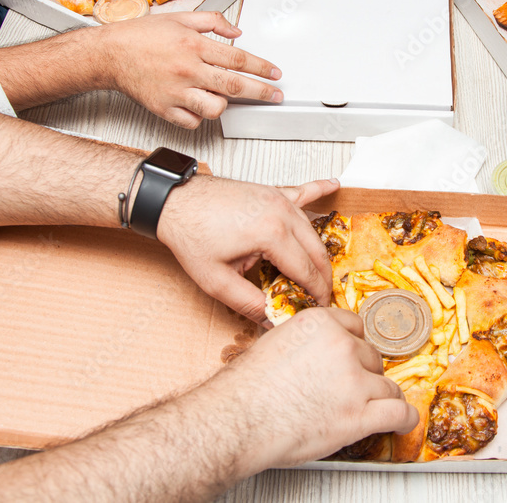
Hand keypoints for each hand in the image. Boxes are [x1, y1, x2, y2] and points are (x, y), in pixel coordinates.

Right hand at [95, 11, 281, 128]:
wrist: (109, 54)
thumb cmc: (141, 36)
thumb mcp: (180, 17)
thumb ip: (212, 21)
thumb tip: (238, 32)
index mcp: (193, 45)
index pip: (238, 59)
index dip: (261, 67)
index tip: (275, 73)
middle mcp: (187, 69)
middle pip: (234, 85)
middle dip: (261, 91)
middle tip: (276, 95)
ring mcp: (176, 92)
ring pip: (215, 108)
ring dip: (226, 104)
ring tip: (224, 97)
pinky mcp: (164, 109)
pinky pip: (192, 121)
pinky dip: (200, 117)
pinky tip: (199, 105)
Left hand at [157, 175, 337, 322]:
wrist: (173, 201)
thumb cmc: (190, 234)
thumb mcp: (216, 281)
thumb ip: (249, 303)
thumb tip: (271, 320)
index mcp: (272, 234)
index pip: (307, 271)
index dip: (315, 294)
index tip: (317, 307)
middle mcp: (282, 212)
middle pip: (317, 251)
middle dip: (322, 277)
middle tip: (319, 296)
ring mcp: (278, 198)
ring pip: (312, 229)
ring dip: (316, 252)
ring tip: (316, 273)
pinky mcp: (270, 191)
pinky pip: (301, 192)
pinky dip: (319, 191)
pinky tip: (333, 185)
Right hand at [212, 307, 418, 471]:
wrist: (237, 420)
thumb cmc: (246, 389)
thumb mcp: (275, 344)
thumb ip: (305, 343)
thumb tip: (316, 353)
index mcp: (320, 324)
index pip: (355, 328)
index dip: (354, 347)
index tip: (354, 359)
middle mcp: (342, 346)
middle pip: (372, 357)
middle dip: (364, 374)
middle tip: (348, 391)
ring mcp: (354, 380)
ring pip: (387, 385)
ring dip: (381, 398)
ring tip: (375, 408)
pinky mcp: (360, 415)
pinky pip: (397, 412)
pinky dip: (404, 419)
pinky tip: (404, 422)